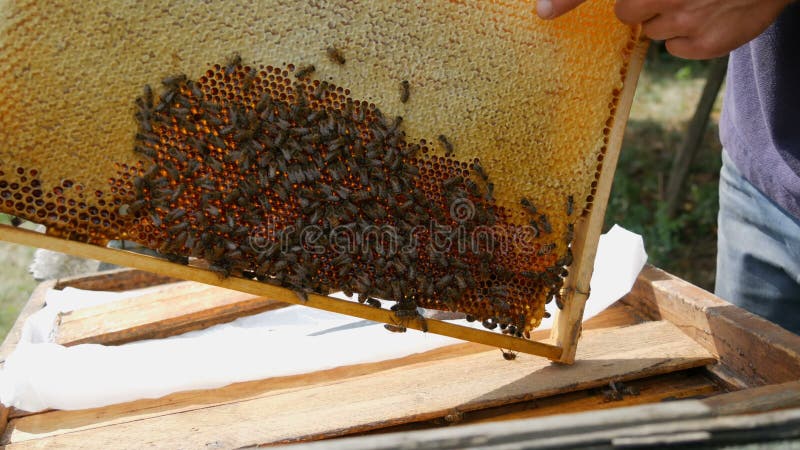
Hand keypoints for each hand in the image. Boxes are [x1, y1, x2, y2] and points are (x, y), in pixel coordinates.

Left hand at [536, 0, 791, 58]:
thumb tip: (564, 3)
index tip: (543, 11)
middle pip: (628, 11)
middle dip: (644, 2)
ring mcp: (688, 19)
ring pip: (653, 31)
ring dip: (669, 18)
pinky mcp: (709, 43)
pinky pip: (677, 49)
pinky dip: (690, 37)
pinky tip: (711, 16)